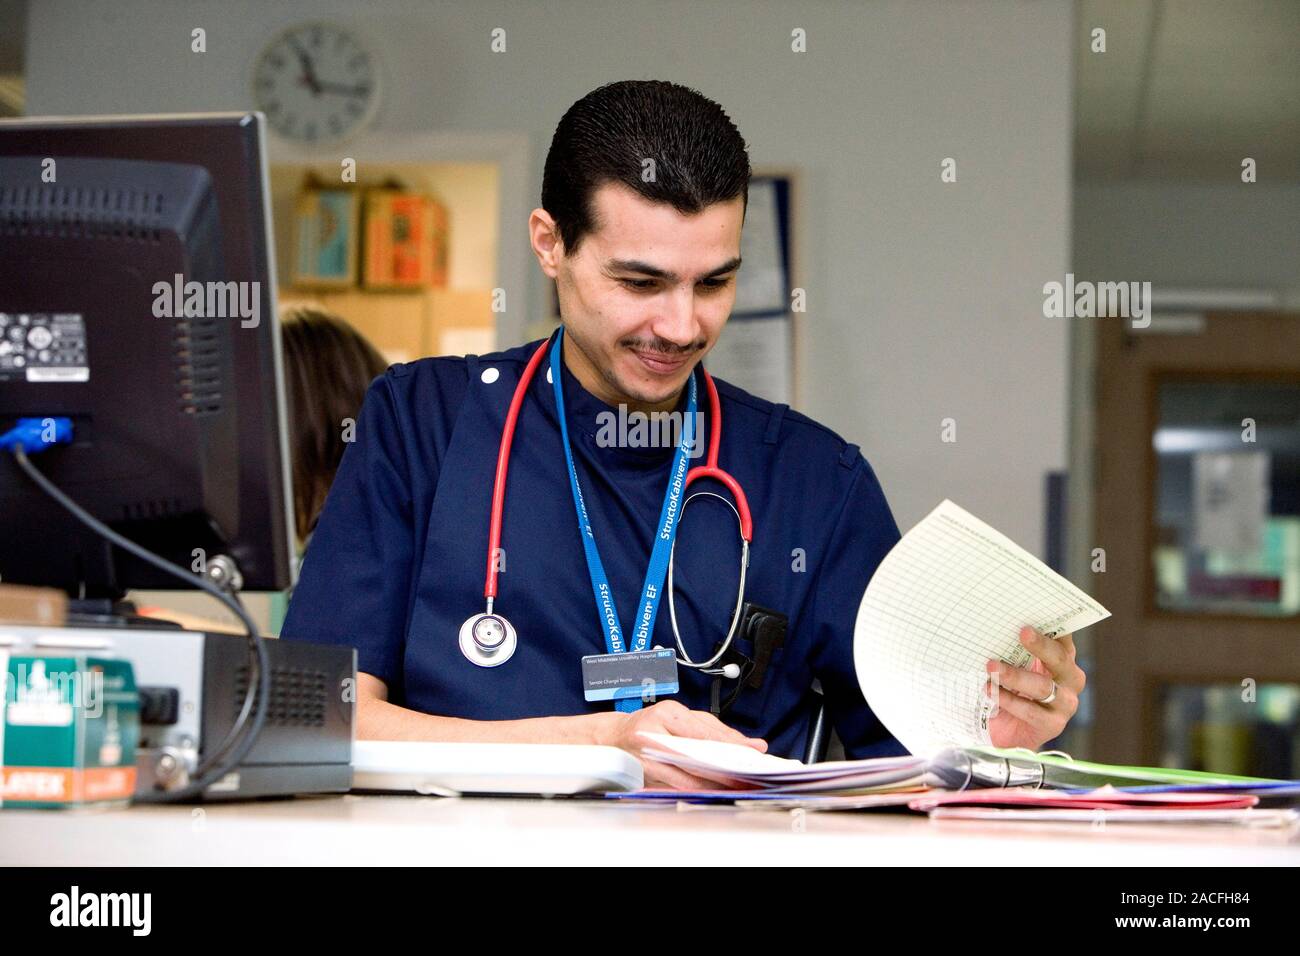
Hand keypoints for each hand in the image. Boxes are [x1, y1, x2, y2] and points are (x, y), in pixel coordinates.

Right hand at [593, 699, 766, 790]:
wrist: (615, 737)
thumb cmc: (652, 723)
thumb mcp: (682, 716)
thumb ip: (715, 729)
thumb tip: (749, 744)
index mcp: (665, 714)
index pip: (702, 733)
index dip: (729, 745)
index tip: (751, 753)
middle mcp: (652, 736)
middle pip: (696, 759)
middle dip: (725, 771)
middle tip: (747, 776)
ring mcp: (646, 761)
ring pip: (687, 780)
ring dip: (714, 785)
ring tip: (735, 785)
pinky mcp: (644, 780)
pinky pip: (678, 789)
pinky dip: (698, 792)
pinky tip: (713, 791)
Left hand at [985, 626, 1084, 750]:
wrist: (1006, 731)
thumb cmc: (1010, 688)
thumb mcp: (1012, 664)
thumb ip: (1012, 648)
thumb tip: (995, 624)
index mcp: (1062, 658)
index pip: (1062, 636)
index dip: (1053, 624)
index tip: (1038, 613)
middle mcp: (1070, 678)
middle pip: (1059, 658)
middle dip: (1040, 645)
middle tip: (1022, 632)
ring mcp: (1065, 703)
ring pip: (1042, 686)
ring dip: (1015, 675)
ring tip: (991, 666)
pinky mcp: (1053, 724)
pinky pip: (1030, 710)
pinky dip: (1008, 700)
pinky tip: (990, 690)